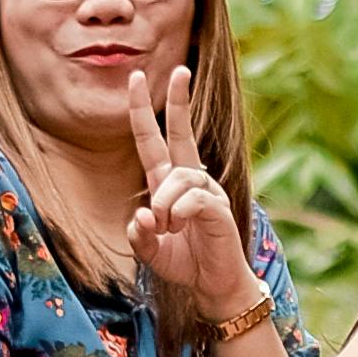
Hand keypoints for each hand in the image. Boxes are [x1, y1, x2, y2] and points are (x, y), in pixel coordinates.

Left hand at [123, 66, 260, 321]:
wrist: (214, 287)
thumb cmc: (185, 263)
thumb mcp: (149, 251)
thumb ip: (139, 234)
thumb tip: (144, 214)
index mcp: (168, 184)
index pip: (154, 141)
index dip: (143, 110)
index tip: (137, 77)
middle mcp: (190, 180)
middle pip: (181, 133)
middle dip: (179, 101)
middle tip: (180, 69)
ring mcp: (208, 192)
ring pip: (178, 178)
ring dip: (164, 204)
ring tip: (168, 228)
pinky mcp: (220, 208)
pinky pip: (193, 199)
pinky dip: (179, 214)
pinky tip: (179, 228)